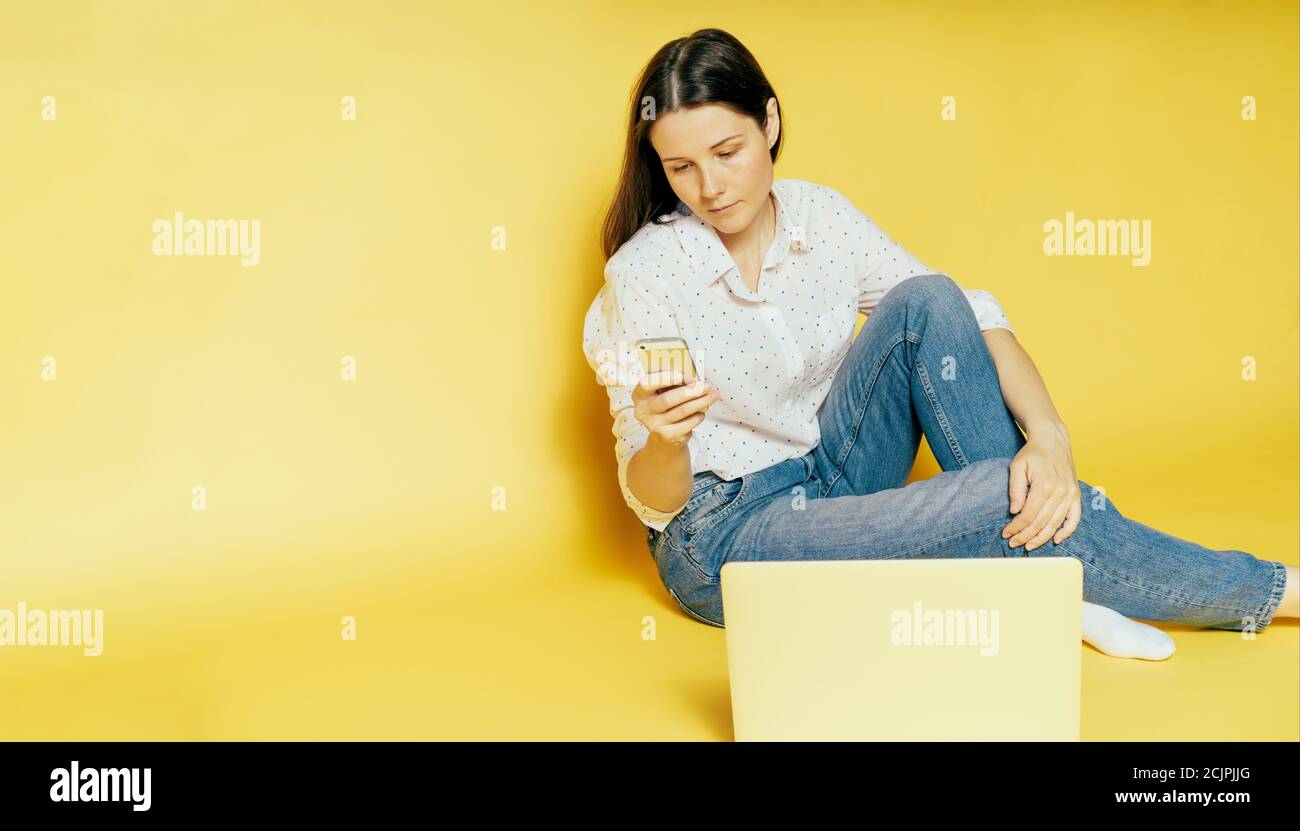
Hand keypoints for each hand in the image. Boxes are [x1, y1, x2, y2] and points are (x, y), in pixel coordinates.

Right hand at [631, 371, 719, 448]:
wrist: (663, 436)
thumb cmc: (665, 406)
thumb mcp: (663, 391)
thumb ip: (673, 383)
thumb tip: (694, 381)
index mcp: (639, 395)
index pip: (645, 384)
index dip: (663, 379)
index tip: (680, 376)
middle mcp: (644, 411)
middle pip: (666, 400)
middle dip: (689, 392)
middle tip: (705, 386)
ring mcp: (655, 426)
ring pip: (682, 411)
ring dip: (700, 401)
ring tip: (712, 395)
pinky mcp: (668, 436)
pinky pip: (688, 423)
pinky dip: (698, 415)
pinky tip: (701, 411)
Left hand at [1002, 425, 1080, 550]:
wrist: (1053, 440)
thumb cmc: (1032, 453)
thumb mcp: (1017, 467)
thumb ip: (1015, 490)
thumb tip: (1014, 512)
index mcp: (1044, 485)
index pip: (1027, 515)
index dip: (1016, 528)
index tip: (1005, 534)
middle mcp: (1060, 492)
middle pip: (1041, 523)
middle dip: (1025, 536)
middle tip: (1013, 544)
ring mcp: (1070, 494)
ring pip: (1055, 524)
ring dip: (1042, 538)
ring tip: (1029, 546)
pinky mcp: (1076, 494)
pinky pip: (1074, 518)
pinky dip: (1067, 531)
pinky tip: (1055, 539)